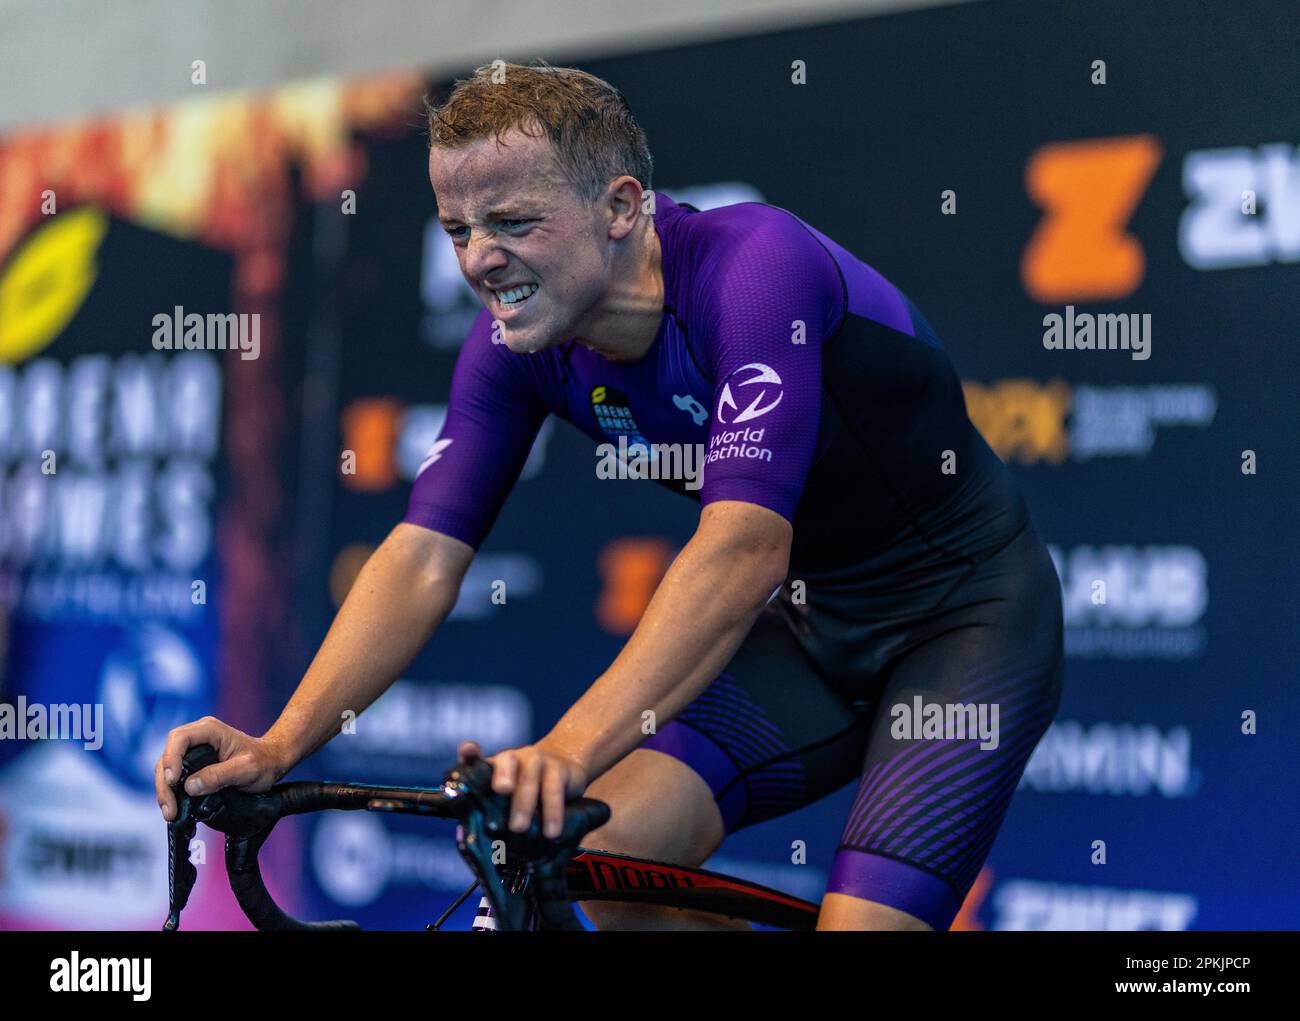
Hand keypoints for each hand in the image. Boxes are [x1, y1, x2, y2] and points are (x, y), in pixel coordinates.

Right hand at [155, 716, 293, 820]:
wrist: (272, 762)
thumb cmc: (264, 761)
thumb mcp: (247, 769)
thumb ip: (219, 776)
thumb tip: (190, 786)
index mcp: (209, 730)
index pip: (179, 739)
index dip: (171, 759)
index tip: (173, 781)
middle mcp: (198, 737)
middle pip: (168, 756)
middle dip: (165, 784)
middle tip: (170, 809)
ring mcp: (194, 750)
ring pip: (168, 768)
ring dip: (165, 791)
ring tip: (171, 813)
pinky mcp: (193, 763)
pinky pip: (176, 776)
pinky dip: (173, 792)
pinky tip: (175, 809)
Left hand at [457, 739, 587, 838]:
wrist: (565, 765)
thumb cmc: (527, 784)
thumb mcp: (509, 789)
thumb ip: (489, 803)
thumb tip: (472, 833)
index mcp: (498, 763)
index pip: (479, 753)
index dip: (471, 752)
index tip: (467, 752)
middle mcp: (517, 757)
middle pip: (507, 762)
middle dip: (503, 776)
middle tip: (501, 791)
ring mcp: (540, 761)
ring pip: (531, 777)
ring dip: (525, 803)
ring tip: (518, 828)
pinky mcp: (561, 770)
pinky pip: (556, 790)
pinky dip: (553, 812)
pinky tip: (551, 832)